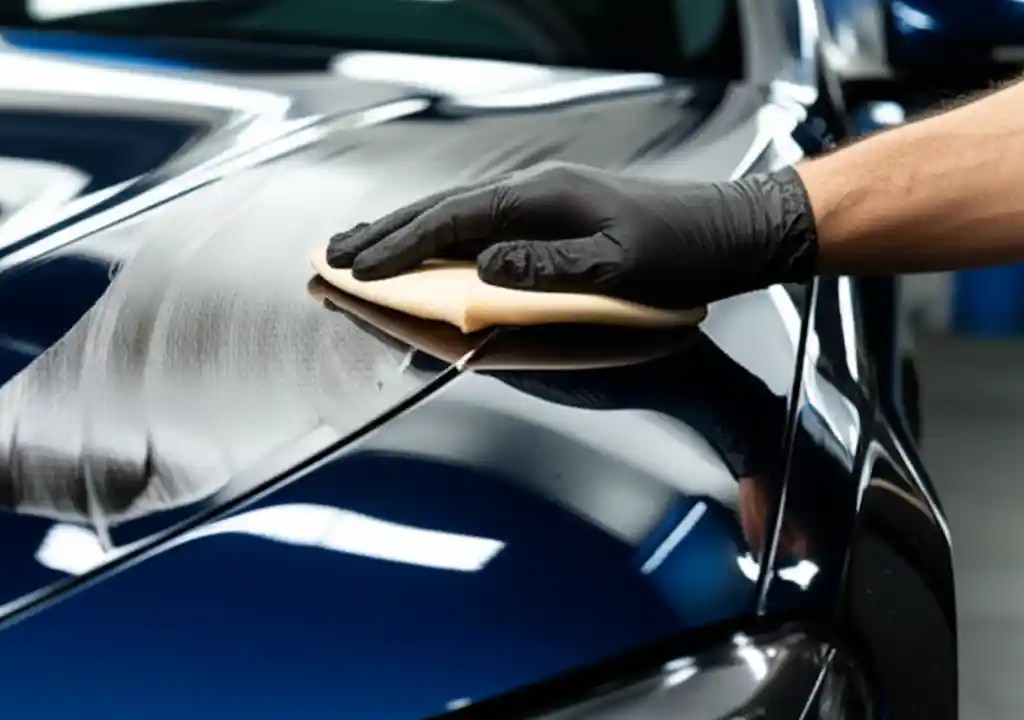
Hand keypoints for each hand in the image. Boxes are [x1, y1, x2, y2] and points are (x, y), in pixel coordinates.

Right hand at [326, 161, 817, 307]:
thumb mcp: (619, 266)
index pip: (451, 221)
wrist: (727, 230)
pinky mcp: (547, 220)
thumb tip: (485, 269)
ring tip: (359, 251)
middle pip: (438, 211)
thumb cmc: (679, 250)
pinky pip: (475, 229)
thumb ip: (550, 269)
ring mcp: (538, 204)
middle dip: (383, 235)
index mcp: (540, 199)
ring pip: (452, 217)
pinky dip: (437, 240)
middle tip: (331, 257)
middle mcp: (531, 194)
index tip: (357, 268)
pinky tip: (424, 252)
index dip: (399, 246)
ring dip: (402, 235)